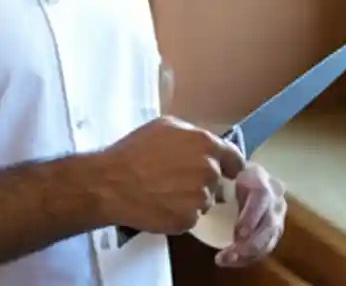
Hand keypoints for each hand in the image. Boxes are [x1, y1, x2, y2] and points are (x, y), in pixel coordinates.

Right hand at [96, 117, 245, 234]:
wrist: (110, 183)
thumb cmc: (134, 151)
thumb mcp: (165, 126)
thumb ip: (192, 134)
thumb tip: (204, 145)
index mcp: (206, 144)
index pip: (235, 159)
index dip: (229, 165)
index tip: (225, 171)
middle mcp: (208, 171)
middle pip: (216, 181)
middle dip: (202, 181)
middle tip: (176, 180)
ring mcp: (200, 198)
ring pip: (203, 201)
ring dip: (190, 199)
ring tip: (163, 191)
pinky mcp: (187, 220)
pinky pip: (190, 218)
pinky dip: (178, 214)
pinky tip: (160, 205)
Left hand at [216, 163, 286, 267]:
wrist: (241, 177)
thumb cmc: (224, 175)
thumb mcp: (221, 170)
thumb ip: (218, 176)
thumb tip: (208, 191)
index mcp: (260, 178)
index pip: (262, 196)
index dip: (251, 217)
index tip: (238, 234)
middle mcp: (274, 196)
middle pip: (269, 223)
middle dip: (251, 243)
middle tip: (229, 254)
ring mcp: (277, 215)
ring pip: (270, 238)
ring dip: (248, 254)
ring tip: (226, 260)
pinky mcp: (275, 230)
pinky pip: (265, 248)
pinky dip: (248, 258)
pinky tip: (231, 261)